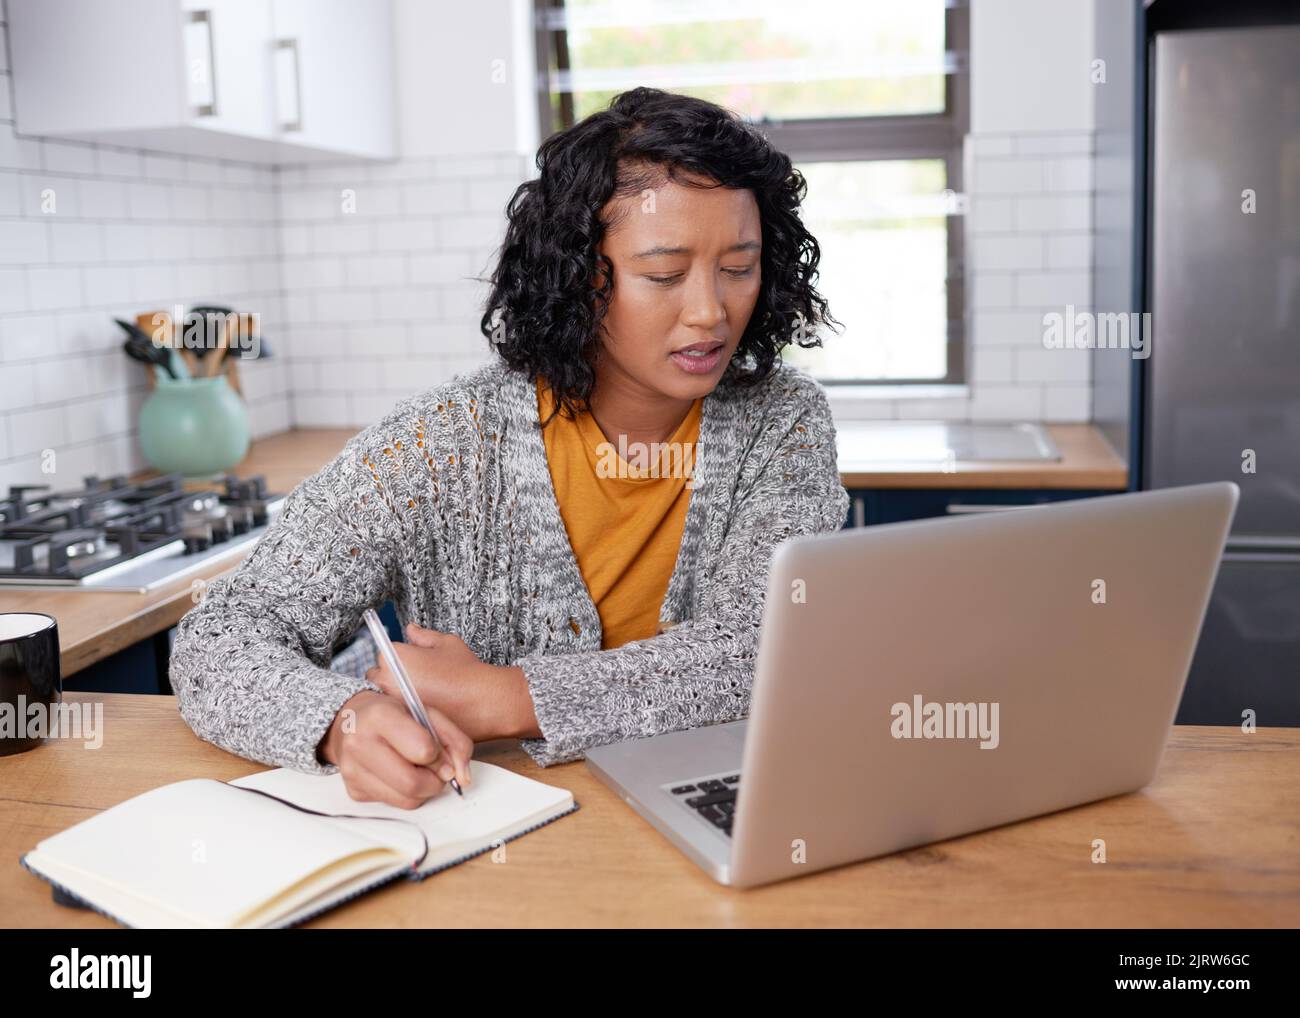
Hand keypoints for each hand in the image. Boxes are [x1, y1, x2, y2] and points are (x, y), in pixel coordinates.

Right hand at [317, 689, 472, 809]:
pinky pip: (395, 805)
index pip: (423, 750)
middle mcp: (360, 743)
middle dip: (434, 780)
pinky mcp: (354, 791)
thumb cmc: (394, 715)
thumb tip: (463, 777)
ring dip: (423, 790)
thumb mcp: (428, 713)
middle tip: (435, 769)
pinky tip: (399, 774)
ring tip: (417, 769)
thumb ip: (454, 740)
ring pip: (407, 800)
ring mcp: (352, 770)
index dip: (438, 755)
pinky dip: (406, 794)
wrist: (352, 720)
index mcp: (380, 715)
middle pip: (413, 783)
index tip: (437, 750)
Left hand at [365, 623, 540, 741]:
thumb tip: (411, 629)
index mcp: (394, 656)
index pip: (383, 654)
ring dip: (394, 697)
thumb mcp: (447, 644)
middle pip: (376, 677)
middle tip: (413, 682)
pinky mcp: (400, 722)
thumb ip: (424, 636)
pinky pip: (396, 716)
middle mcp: (387, 679)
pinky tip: (422, 713)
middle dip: (390, 677)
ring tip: (418, 699)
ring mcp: (391, 703)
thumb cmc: (466, 670)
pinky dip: (404, 714)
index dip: (398, 658)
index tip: (410, 664)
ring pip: (383, 699)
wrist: (484, 701)